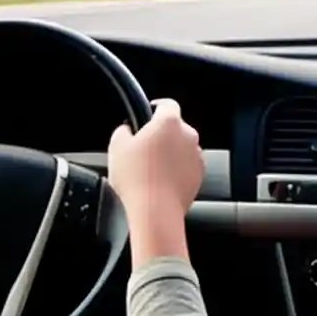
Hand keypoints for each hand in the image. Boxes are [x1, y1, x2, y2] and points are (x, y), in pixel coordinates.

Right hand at [107, 98, 202, 264]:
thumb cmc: (136, 179)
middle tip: (142, 148)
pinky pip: (187, 166)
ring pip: (182, 148)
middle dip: (161, 135)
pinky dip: (177, 170)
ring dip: (170, 153)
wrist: (156, 211)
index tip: (148, 114)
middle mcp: (188, 136)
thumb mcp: (117, 147)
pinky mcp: (199, 175)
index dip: (155, 107)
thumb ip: (122, 131)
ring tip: (150, 169)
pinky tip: (160, 181)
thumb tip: (126, 131)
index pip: (167, 104)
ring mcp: (197, 156)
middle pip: (175, 128)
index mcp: (169, 122)